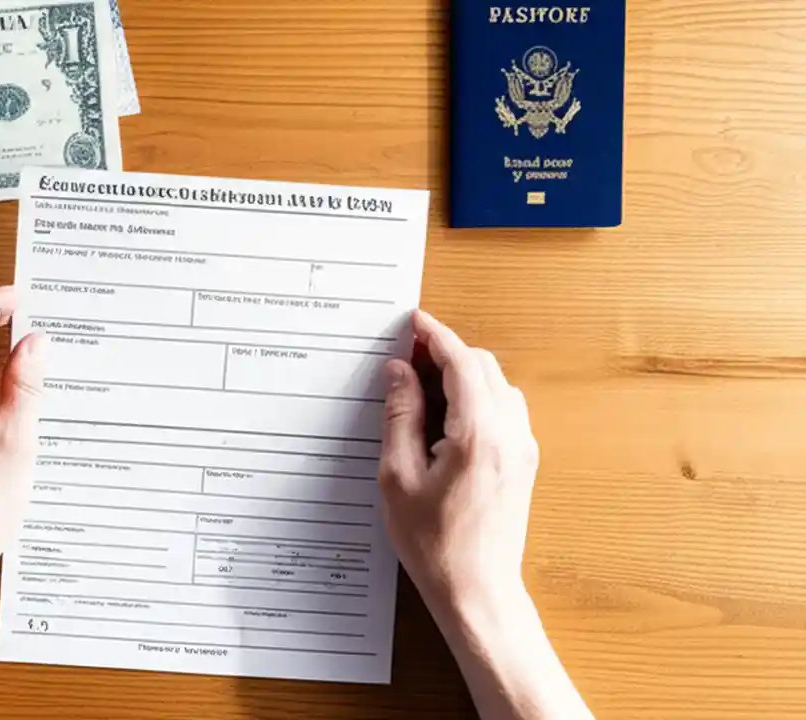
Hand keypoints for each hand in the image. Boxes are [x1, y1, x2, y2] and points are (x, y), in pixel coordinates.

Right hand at [378, 310, 539, 618]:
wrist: (477, 590)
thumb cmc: (434, 544)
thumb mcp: (398, 476)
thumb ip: (400, 416)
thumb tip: (399, 373)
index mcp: (478, 435)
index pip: (461, 362)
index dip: (435, 335)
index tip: (413, 322)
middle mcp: (510, 434)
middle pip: (483, 366)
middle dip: (446, 353)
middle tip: (406, 359)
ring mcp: (522, 447)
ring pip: (496, 385)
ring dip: (462, 375)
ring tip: (421, 391)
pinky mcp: (523, 461)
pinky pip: (504, 408)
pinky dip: (476, 397)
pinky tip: (445, 417)